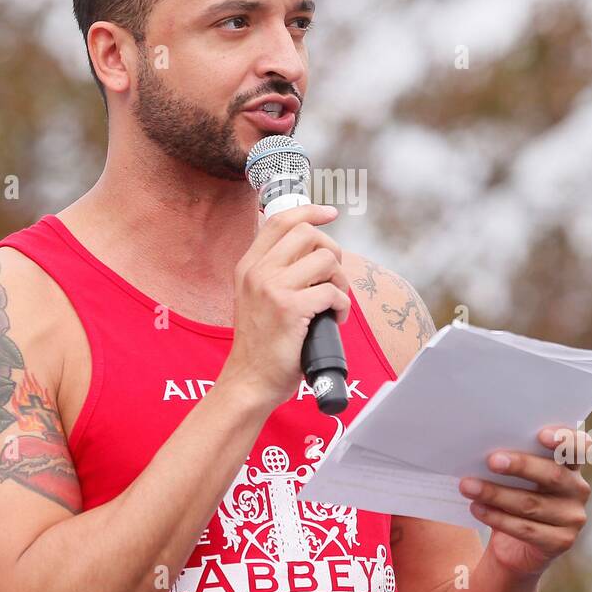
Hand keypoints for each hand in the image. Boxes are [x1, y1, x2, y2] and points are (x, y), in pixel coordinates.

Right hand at [219, 203, 351, 410]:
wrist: (249, 380)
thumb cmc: (261, 344)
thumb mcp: (255, 298)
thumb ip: (275, 273)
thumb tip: (315, 251)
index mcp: (248, 266)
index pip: (280, 220)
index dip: (310, 210)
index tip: (330, 213)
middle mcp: (257, 272)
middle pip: (308, 233)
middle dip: (331, 251)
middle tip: (332, 277)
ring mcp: (272, 288)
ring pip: (326, 259)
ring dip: (340, 279)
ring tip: (334, 300)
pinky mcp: (290, 308)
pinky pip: (332, 291)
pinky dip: (342, 305)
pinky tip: (335, 319)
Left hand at [459, 426, 591, 576]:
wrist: (515, 547)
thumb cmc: (513, 498)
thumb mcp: (515, 477)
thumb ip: (512, 460)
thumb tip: (484, 449)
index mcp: (571, 465)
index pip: (577, 447)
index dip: (564, 440)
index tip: (542, 435)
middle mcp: (578, 489)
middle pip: (552, 475)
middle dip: (521, 465)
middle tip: (491, 461)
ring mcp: (573, 518)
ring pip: (532, 504)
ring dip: (496, 494)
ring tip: (468, 486)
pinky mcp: (561, 542)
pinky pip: (525, 528)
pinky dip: (497, 517)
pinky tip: (476, 508)